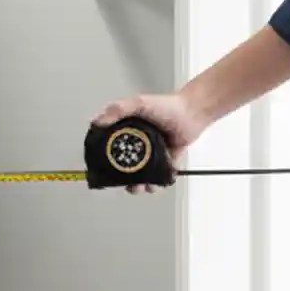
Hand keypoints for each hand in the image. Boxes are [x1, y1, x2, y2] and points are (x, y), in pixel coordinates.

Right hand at [91, 93, 207, 193]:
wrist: (193, 113)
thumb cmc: (168, 105)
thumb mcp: (138, 103)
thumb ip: (117, 110)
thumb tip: (97, 121)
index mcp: (127, 132)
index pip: (111, 150)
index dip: (106, 161)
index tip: (104, 169)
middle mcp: (138, 145)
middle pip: (125, 167)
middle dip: (122, 179)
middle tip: (124, 182)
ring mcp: (152, 155)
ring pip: (141, 175)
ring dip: (139, 185)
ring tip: (140, 187)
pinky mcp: (166, 161)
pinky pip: (160, 177)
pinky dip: (157, 183)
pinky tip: (155, 184)